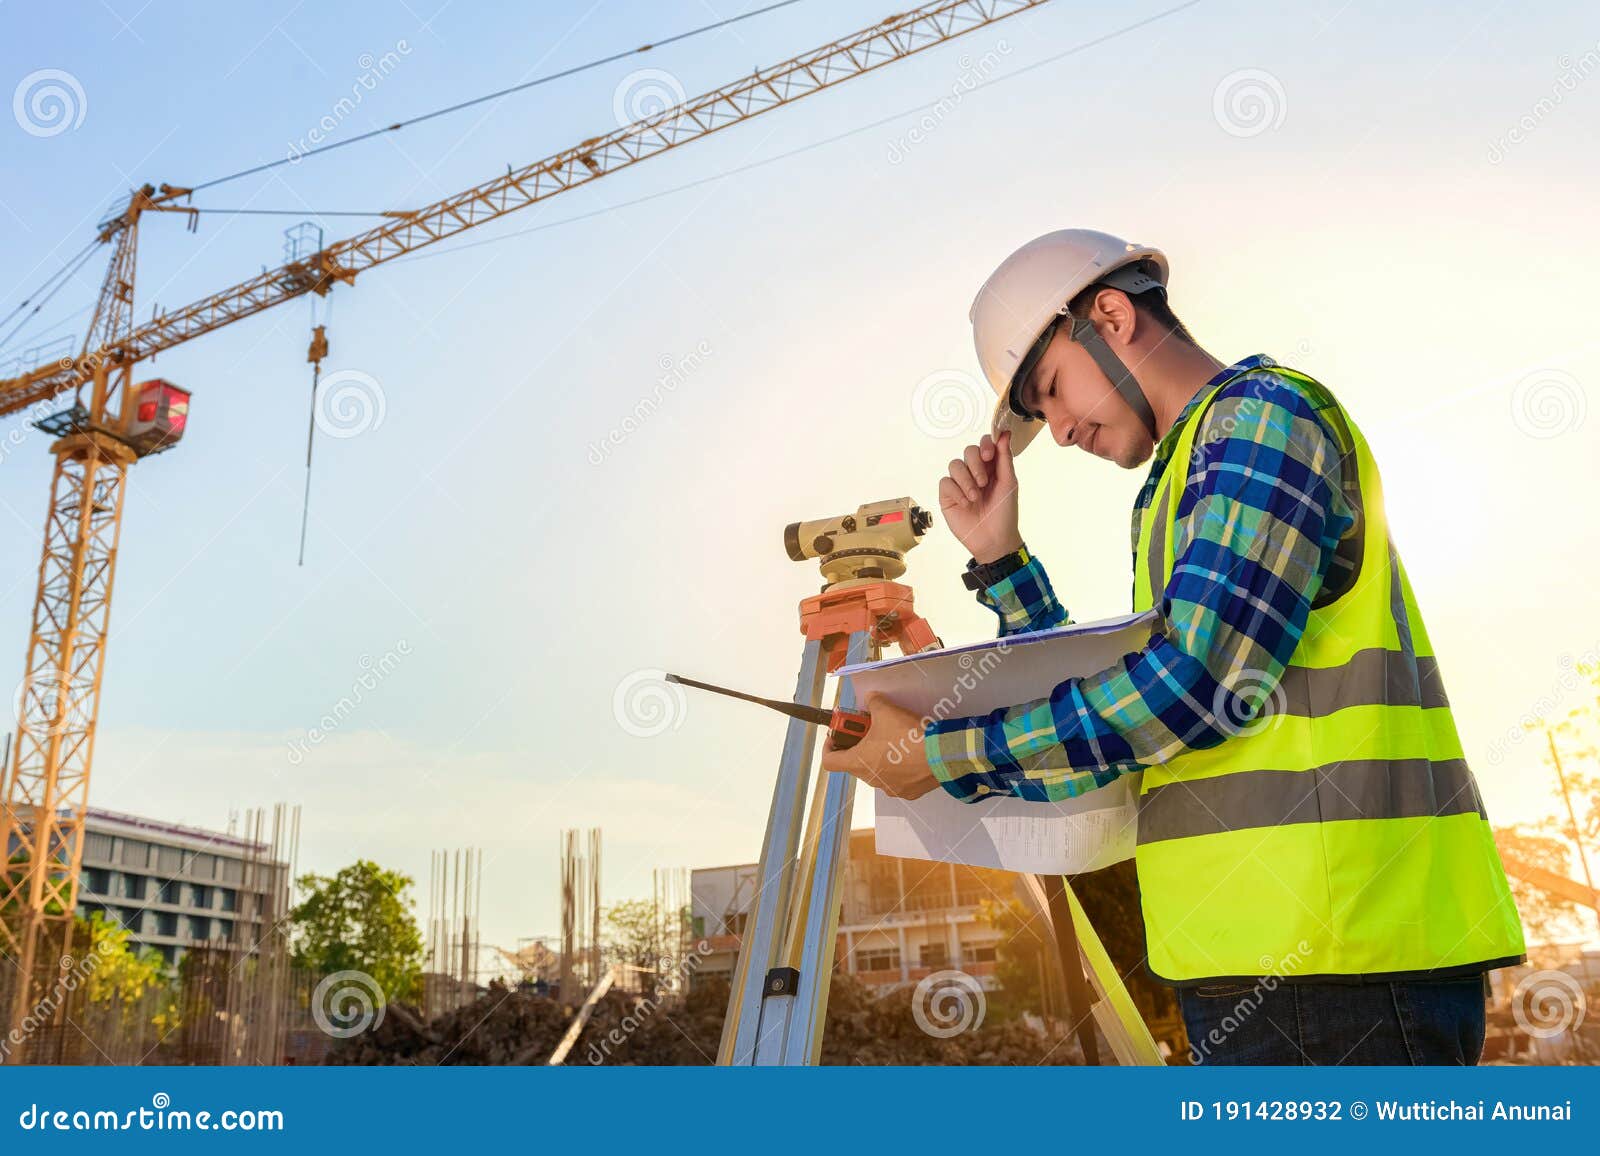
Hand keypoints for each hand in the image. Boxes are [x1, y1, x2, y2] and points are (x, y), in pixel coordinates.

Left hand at [818, 692, 941, 799]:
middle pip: (855, 763)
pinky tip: (910, 754)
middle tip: (869, 731)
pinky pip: (898, 779)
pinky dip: (899, 767)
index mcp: (858, 763)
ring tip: (892, 739)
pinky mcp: (909, 792)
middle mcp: (871, 779)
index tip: (836, 736)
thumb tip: (871, 699)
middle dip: (859, 746)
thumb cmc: (909, 736)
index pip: (830, 761)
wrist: (940, 755)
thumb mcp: (886, 711)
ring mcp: (890, 788)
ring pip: (878, 771)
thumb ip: (873, 703)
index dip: (829, 747)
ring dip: (879, 756)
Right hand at [939, 431, 1021, 563]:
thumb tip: (1004, 432)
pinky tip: (966, 503)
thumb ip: (1005, 457)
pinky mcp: (948, 496)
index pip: (984, 444)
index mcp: (992, 467)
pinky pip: (945, 482)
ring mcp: (960, 483)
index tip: (989, 455)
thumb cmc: (1005, 512)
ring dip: (966, 480)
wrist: (993, 539)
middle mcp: (974, 472)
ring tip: (975, 497)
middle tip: (983, 481)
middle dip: (975, 464)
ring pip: (954, 465)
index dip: (985, 445)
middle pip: (968, 451)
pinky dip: (956, 491)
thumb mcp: (1008, 483)